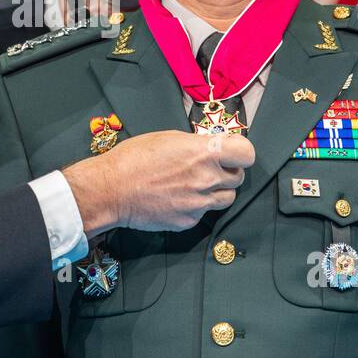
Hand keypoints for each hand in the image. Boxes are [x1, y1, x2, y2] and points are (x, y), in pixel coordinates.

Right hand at [61, 130, 254, 235]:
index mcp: (204, 152)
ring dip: (217, 191)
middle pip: (238, 177)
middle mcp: (206, 178)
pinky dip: (196, 205)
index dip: (241, 153)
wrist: (111, 189)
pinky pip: (204, 212)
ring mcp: (199, 202)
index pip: (247, 154)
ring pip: (227, 198)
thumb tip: (212, 148)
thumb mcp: (169, 138)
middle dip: (227, 172)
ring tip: (195, 184)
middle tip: (208, 168)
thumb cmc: (133, 158)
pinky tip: (177, 197)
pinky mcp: (189, 220)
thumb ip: (197, 144)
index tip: (233, 154)